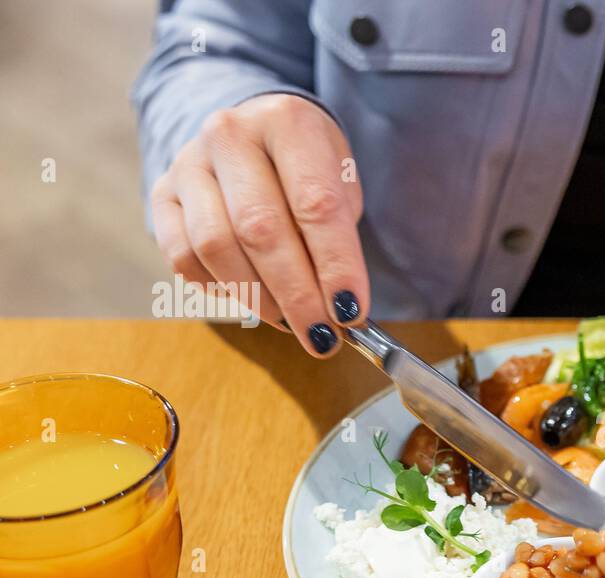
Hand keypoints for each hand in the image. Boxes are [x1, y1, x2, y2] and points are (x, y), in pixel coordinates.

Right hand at [150, 94, 366, 355]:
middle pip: (260, 230)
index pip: (315, 204)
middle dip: (297, 295)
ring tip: (292, 321)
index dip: (335, 265)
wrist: (257, 135)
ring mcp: (188, 163)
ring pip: (216, 247)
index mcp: (287, 121)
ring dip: (260, 298)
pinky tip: (253, 297)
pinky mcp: (162, 194)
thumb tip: (341, 308)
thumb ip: (340, 237)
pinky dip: (221, 289)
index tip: (350, 311)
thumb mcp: (341, 184)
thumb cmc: (308, 168)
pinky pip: (183, 257)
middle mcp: (230, 133)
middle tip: (322, 335)